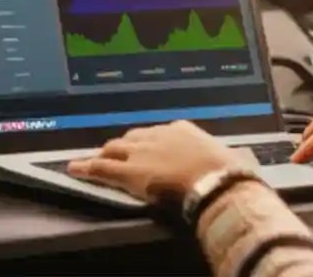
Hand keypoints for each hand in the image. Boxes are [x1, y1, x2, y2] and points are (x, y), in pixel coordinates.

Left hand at [67, 121, 244, 203]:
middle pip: (131, 138)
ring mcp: (140, 152)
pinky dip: (86, 167)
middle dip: (123, 147)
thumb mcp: (226, 157)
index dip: (148, 144)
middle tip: (116, 155)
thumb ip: (222, 156)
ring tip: (94, 161)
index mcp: (181, 130)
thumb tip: (236, 160)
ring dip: (104, 155)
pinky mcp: (128, 171)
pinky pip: (101, 167)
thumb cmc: (226, 173)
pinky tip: (75, 169)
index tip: (147, 150)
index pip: (157, 134)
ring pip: (113, 150)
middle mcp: (157, 135)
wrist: (215, 182)